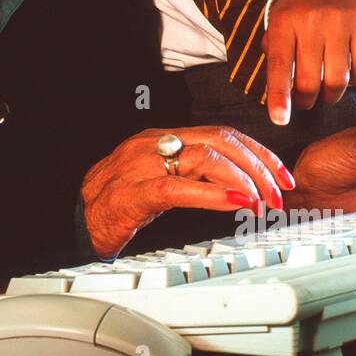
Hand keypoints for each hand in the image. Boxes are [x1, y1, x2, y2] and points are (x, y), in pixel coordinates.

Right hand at [82, 127, 294, 258]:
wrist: (77, 222)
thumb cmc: (115, 204)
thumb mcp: (158, 181)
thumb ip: (192, 176)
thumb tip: (235, 185)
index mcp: (161, 138)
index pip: (221, 134)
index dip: (257, 153)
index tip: (279, 174)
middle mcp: (154, 144)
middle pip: (220, 141)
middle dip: (258, 165)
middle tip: (277, 192)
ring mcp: (142, 166)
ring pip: (205, 158)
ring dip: (243, 180)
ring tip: (260, 201)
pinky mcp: (135, 192)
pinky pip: (180, 187)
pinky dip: (213, 194)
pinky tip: (234, 202)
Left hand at [263, 0, 355, 125]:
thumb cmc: (300, 8)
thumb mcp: (278, 22)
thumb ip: (274, 53)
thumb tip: (275, 90)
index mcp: (283, 23)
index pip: (280, 67)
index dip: (279, 97)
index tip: (279, 120)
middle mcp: (311, 22)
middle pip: (310, 81)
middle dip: (307, 101)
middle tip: (306, 102)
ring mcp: (339, 22)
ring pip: (338, 80)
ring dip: (331, 96)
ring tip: (326, 93)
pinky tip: (349, 77)